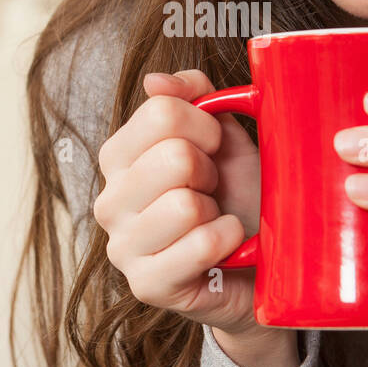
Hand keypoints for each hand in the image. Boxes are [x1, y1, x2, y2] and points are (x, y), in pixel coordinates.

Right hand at [93, 69, 266, 338]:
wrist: (259, 261)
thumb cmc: (235, 195)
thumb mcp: (221, 135)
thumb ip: (193, 95)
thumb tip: (155, 81)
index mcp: (118, 158)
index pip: (161, 111)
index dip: (206, 126)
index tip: (214, 148)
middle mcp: (108, 201)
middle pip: (175, 157)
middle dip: (211, 172)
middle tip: (213, 191)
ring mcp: (122, 247)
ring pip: (185, 204)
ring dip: (218, 212)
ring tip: (213, 221)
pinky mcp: (146, 285)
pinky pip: (202, 245)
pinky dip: (228, 240)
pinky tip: (225, 248)